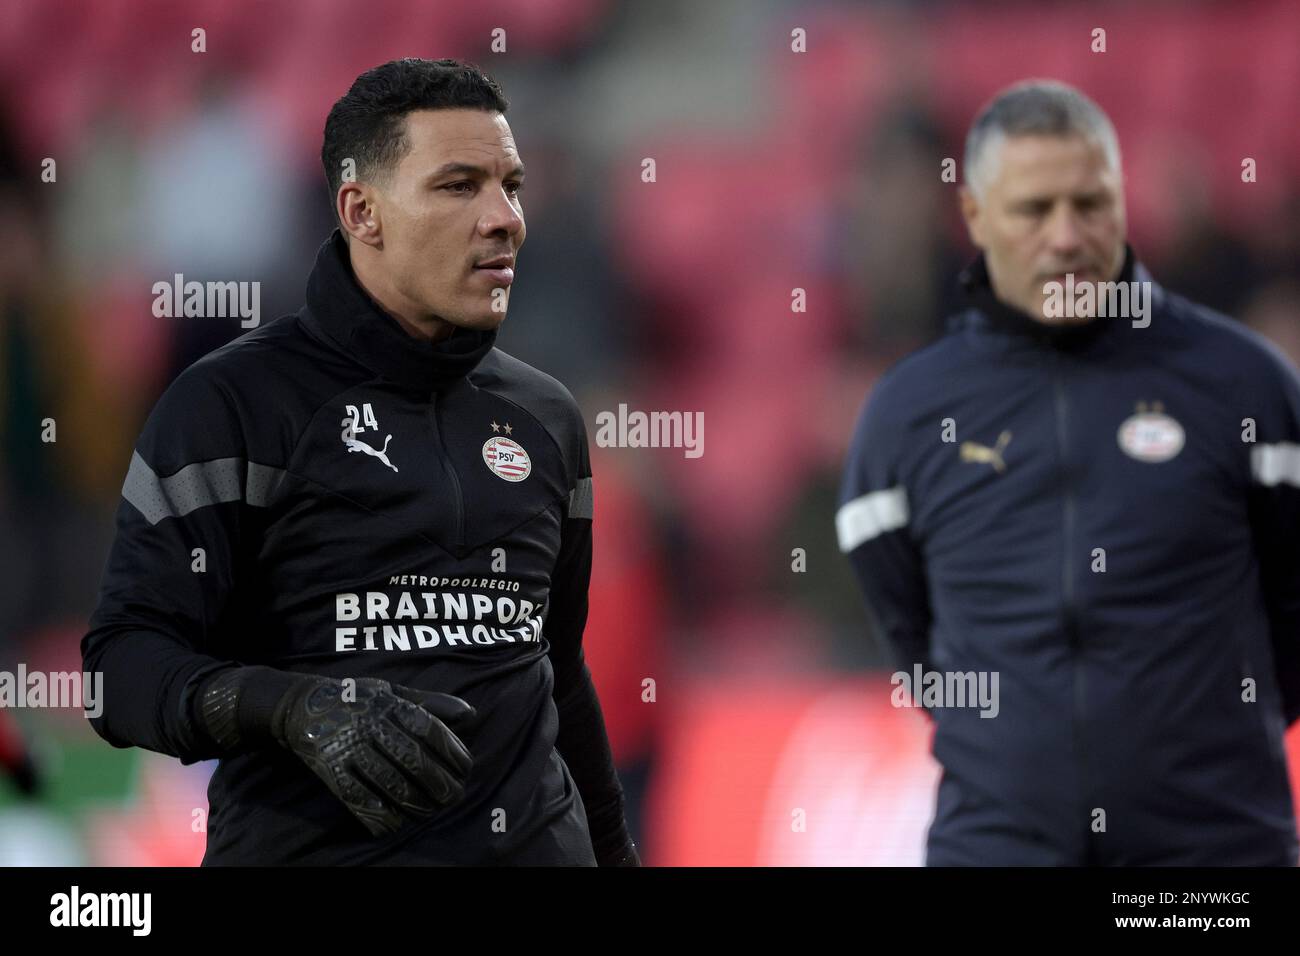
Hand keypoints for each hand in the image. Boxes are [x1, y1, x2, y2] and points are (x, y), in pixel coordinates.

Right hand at [271, 676, 475, 836]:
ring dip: (415, 802)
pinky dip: (379, 814)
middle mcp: (369, 723)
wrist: (302, 706)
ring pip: (388, 781)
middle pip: (412, 758)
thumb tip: (471, 713)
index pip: (428, 728)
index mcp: (388, 703)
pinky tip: (395, 823)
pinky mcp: (329, 768)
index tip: (466, 768)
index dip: (451, 750)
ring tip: (431, 811)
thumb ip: (431, 703)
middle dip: (438, 782)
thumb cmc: (358, 699)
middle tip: (453, 796)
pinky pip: (358, 796)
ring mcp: (348, 747)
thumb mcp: (392, 692)